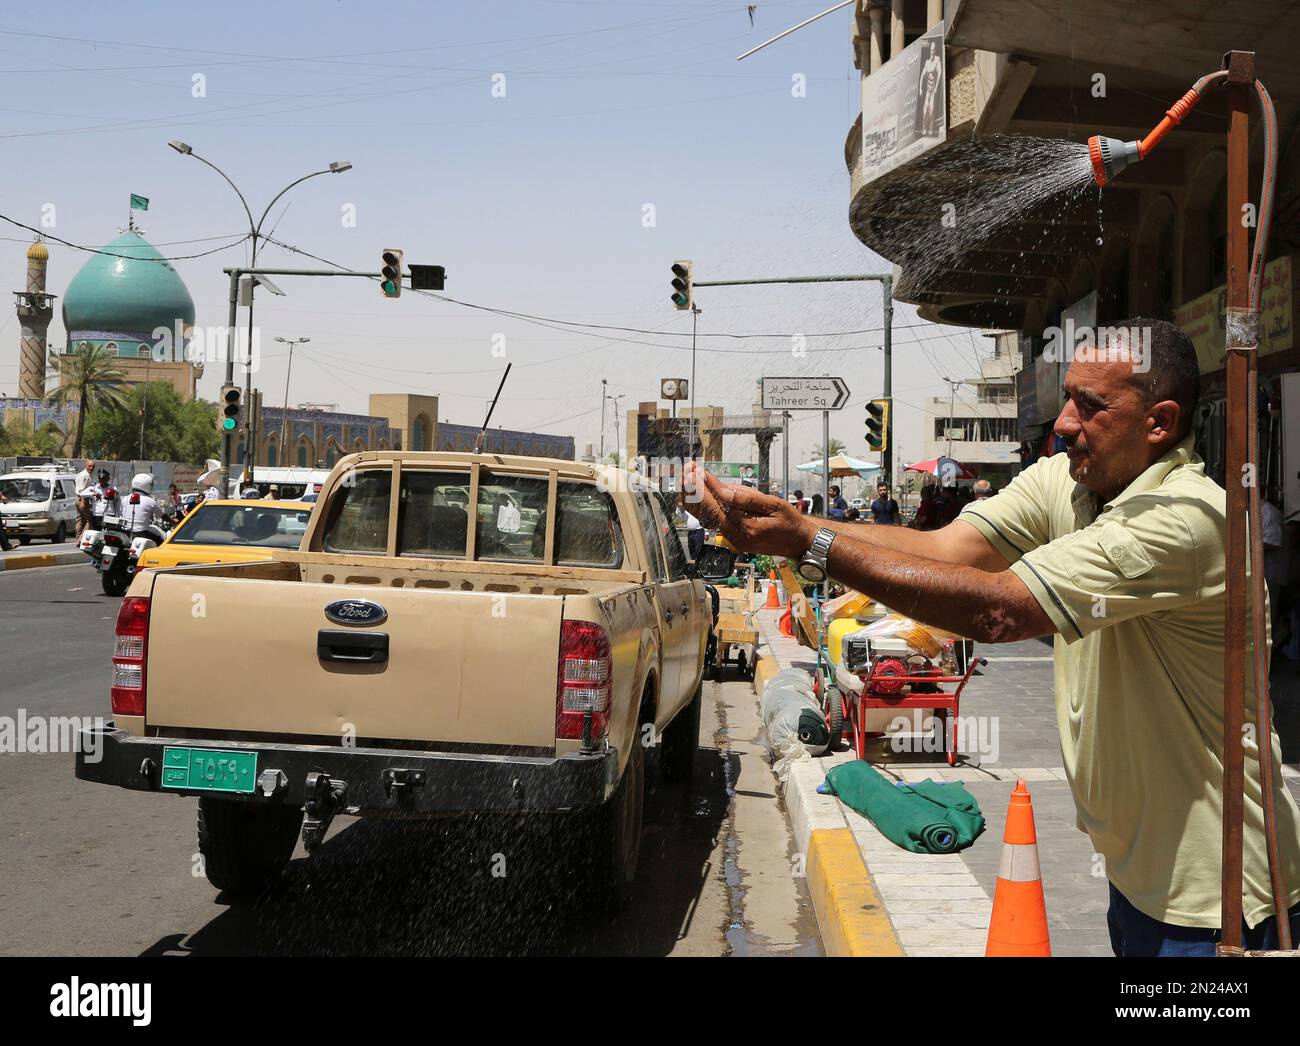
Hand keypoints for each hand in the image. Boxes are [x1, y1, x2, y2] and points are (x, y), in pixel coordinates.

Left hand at [682, 462, 816, 558]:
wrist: (797, 542)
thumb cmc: (789, 521)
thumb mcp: (774, 504)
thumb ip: (748, 498)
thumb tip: (724, 490)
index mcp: (748, 528)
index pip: (720, 505)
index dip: (707, 486)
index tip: (699, 471)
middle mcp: (736, 537)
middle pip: (707, 512)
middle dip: (695, 490)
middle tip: (688, 471)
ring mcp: (732, 540)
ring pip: (706, 517)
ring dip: (696, 497)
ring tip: (689, 477)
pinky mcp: (732, 538)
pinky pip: (713, 521)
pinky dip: (703, 505)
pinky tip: (697, 492)